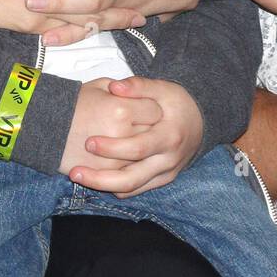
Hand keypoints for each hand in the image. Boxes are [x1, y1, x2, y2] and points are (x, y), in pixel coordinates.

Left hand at [67, 77, 203, 197]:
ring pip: (133, 188)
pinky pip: (137, 190)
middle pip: (132, 177)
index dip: (112, 148)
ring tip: (78, 177)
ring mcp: (166, 172)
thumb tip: (114, 87)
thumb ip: (138, 86)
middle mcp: (169, 159)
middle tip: (76, 170)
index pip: (138, 148)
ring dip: (104, 186)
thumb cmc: (176, 103)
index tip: (88, 142)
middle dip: (101, 177)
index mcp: (169, 136)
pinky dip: (116, 188)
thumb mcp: (162, 88)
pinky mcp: (162, 180)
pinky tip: (96, 180)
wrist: (201, 121)